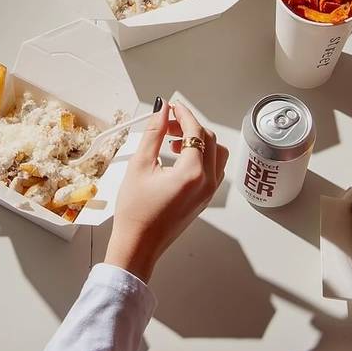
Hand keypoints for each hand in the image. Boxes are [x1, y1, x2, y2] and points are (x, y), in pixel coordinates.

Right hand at [104, 100, 227, 281]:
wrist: (138, 244)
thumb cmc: (136, 211)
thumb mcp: (140, 165)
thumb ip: (153, 133)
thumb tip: (161, 110)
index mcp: (192, 172)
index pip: (196, 131)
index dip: (184, 114)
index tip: (172, 106)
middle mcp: (207, 181)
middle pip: (210, 140)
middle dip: (189, 126)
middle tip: (167, 124)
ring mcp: (208, 192)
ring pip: (216, 154)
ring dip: (198, 141)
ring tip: (172, 141)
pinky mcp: (205, 199)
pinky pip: (213, 169)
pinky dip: (201, 156)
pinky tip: (178, 158)